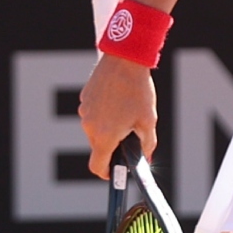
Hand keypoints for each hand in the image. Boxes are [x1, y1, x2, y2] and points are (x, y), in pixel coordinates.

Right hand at [78, 53, 158, 177]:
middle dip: (113, 144)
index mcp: (103, 136)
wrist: (125, 60)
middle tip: (130, 132)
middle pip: (98, 146)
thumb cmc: (138, 91)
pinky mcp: (84, 98)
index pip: (97, 167)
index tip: (115, 171)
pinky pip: (93, 113)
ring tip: (127, 111)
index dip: (107, 173)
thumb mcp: (148, 121)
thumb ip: (146, 145)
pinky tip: (118, 99)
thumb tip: (145, 158)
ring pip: (96, 129)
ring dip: (108, 126)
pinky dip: (104, 112)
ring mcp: (84, 111)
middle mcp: (89, 126)